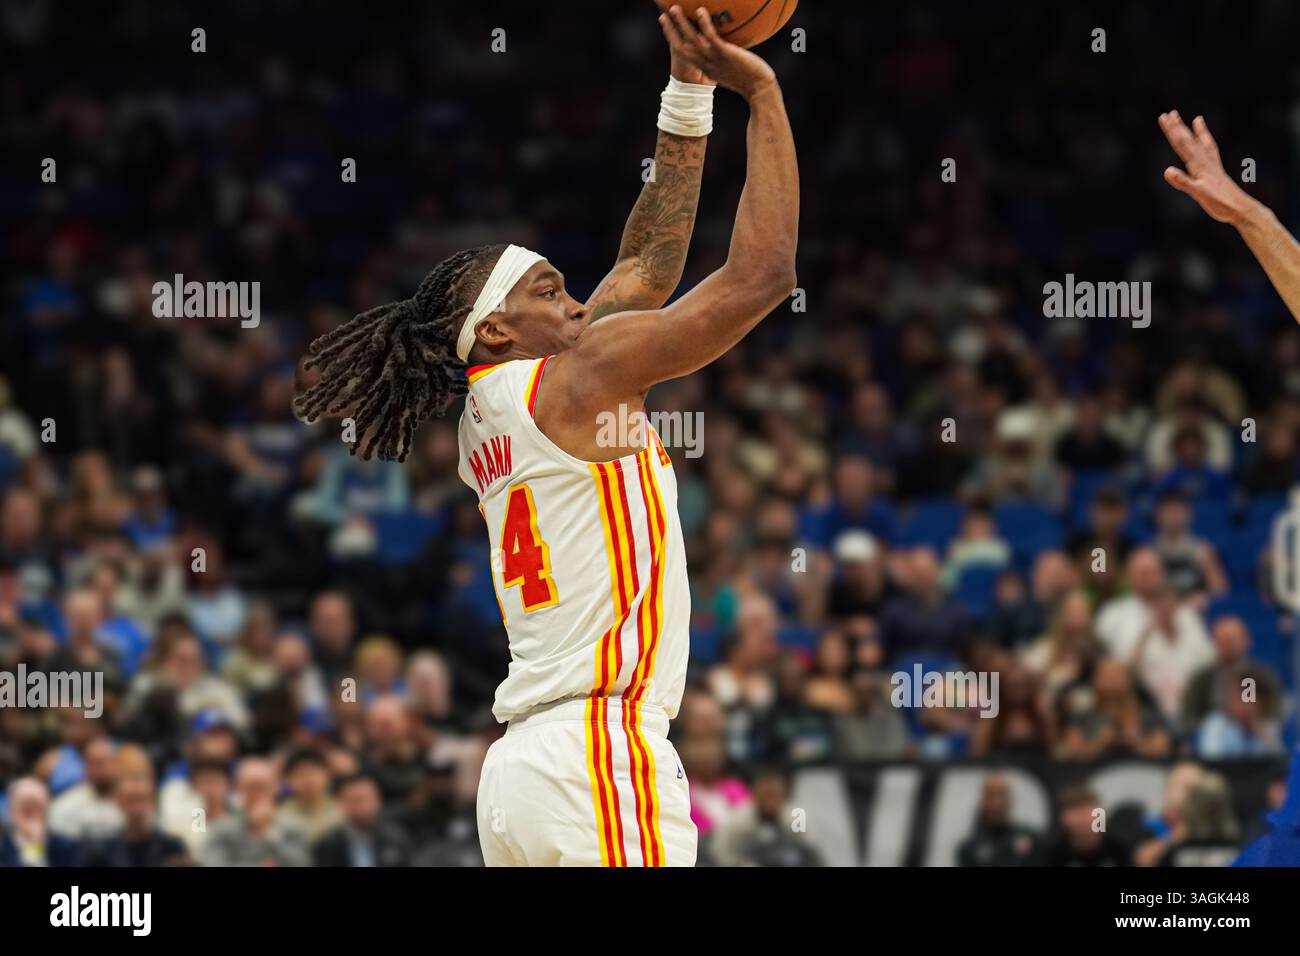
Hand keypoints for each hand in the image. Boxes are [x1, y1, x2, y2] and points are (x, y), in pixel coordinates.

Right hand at [659, 5, 775, 100]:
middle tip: (663, 15)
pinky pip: (711, 37)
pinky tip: (700, 11)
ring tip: (675, 8)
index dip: (676, 41)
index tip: (669, 29)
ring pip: (693, 40)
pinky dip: (704, 24)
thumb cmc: (753, 80)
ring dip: (682, 24)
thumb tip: (731, 48)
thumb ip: (727, 60)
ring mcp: (715, 60)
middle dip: (671, 32)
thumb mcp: (734, 70)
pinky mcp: (725, 54)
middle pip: (682, 47)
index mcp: (707, 69)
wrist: (760, 89)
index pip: (686, 55)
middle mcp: (707, 65)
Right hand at [1159, 111, 1257, 225]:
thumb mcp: (1198, 193)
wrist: (1240, 208)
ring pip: (1200, 144)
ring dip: (1194, 132)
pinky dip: (1207, 143)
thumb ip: (1183, 181)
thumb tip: (1166, 171)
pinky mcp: (1216, 170)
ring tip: (1194, 119)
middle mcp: (1205, 161)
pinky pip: (1211, 151)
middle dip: (1177, 127)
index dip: (1172, 131)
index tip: (1164, 118)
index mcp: (1199, 165)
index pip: (1182, 144)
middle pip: (1189, 140)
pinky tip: (1205, 140)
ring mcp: (1212, 165)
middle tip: (1168, 114)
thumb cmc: (1219, 203)